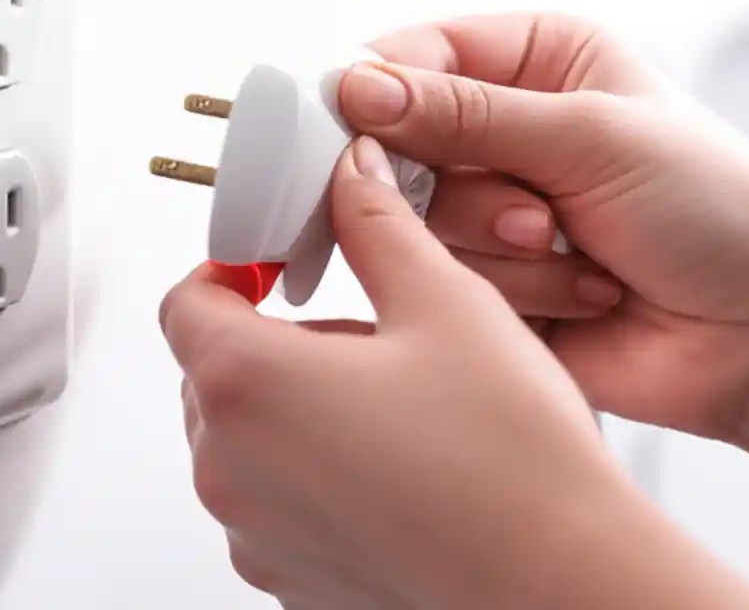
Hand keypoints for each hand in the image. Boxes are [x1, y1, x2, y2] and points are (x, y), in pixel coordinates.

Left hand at [161, 138, 748, 608]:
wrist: (563, 580)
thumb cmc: (509, 458)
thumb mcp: (445, 303)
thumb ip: (377, 225)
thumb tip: (351, 178)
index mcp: (247, 385)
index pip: (186, 301)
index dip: (232, 268)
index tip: (278, 267)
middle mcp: (230, 471)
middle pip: (216, 373)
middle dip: (277, 341)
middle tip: (368, 336)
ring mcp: (257, 537)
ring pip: (249, 440)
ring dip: (299, 409)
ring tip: (400, 408)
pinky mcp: (292, 581)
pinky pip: (278, 503)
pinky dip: (317, 474)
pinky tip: (403, 468)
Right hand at [340, 14, 748, 440]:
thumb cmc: (715, 209)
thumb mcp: (593, 136)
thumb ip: (468, 116)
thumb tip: (360, 89)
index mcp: (541, 61)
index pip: (419, 55)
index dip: (382, 91)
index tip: (363, 125)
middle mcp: (511, 131)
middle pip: (403, 146)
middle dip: (471, 188)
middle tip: (536, 211)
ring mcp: (498, 210)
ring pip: (424, 221)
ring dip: (506, 246)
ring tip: (581, 249)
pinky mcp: (493, 283)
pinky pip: (450, 282)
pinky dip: (518, 290)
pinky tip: (587, 290)